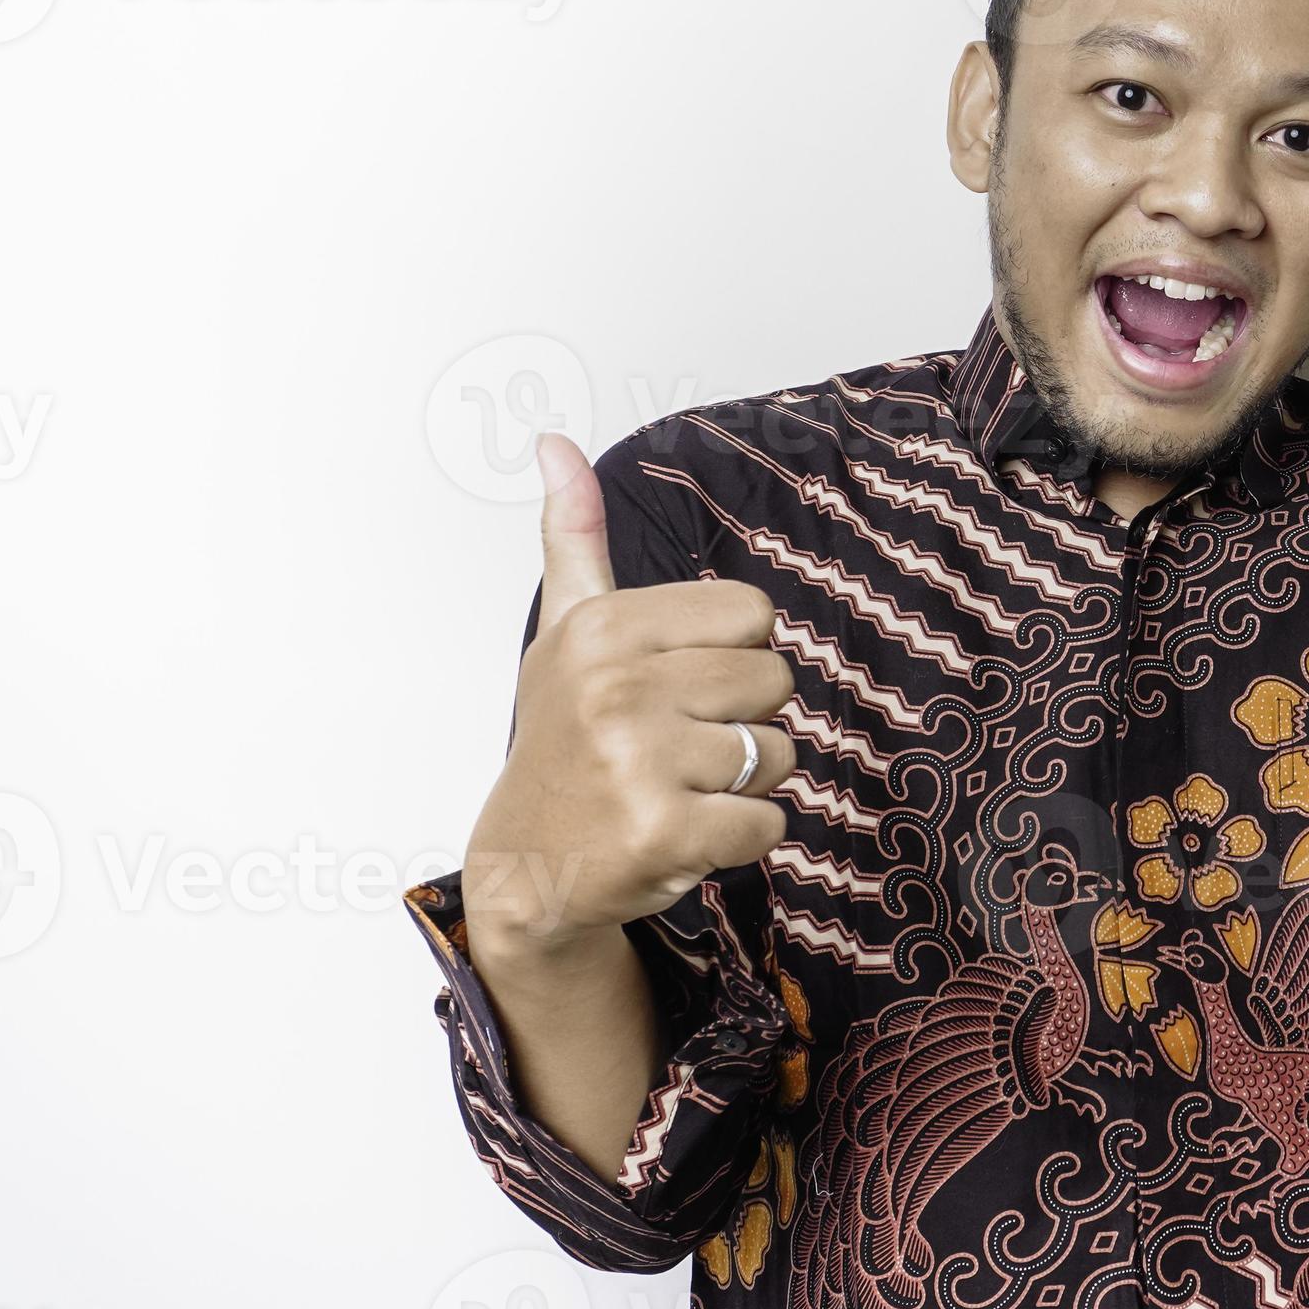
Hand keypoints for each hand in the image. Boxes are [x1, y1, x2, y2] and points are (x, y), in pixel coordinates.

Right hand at [462, 434, 796, 963]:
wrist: (529, 865)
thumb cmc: (563, 739)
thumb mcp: (565, 631)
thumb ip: (575, 536)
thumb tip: (555, 443)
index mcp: (605, 628)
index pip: (753, 614)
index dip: (732, 655)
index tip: (677, 685)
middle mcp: (616, 687)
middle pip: (774, 681)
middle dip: (744, 719)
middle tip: (680, 746)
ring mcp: (639, 762)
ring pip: (779, 753)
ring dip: (744, 781)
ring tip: (679, 788)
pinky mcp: (664, 833)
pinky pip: (769, 821)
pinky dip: (742, 836)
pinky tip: (686, 833)